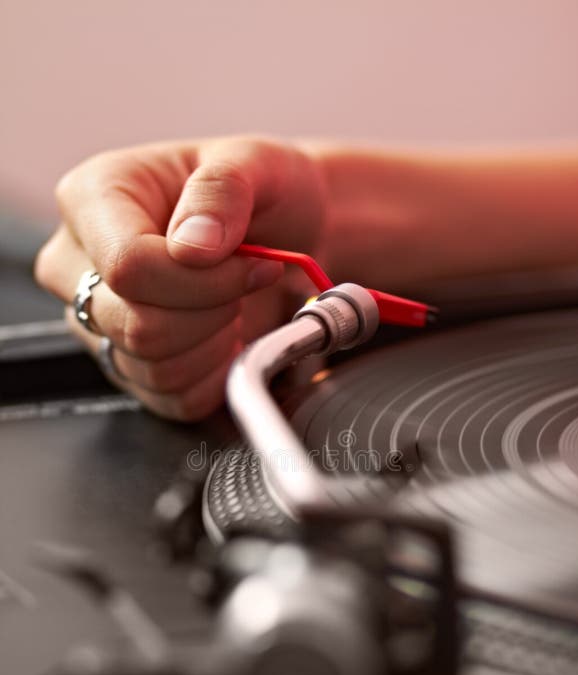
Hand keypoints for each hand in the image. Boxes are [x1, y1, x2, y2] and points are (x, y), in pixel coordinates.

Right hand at [35, 136, 326, 419]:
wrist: (290, 233)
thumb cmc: (263, 193)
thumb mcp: (255, 164)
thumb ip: (222, 190)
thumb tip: (193, 245)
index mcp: (92, 199)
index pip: (126, 267)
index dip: (201, 281)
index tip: (255, 266)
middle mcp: (78, 265)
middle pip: (136, 325)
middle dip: (213, 312)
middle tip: (247, 283)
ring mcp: (98, 323)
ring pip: (154, 367)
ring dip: (216, 343)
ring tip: (236, 304)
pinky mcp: (128, 368)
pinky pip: (172, 398)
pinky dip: (215, 375)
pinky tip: (228, 336)